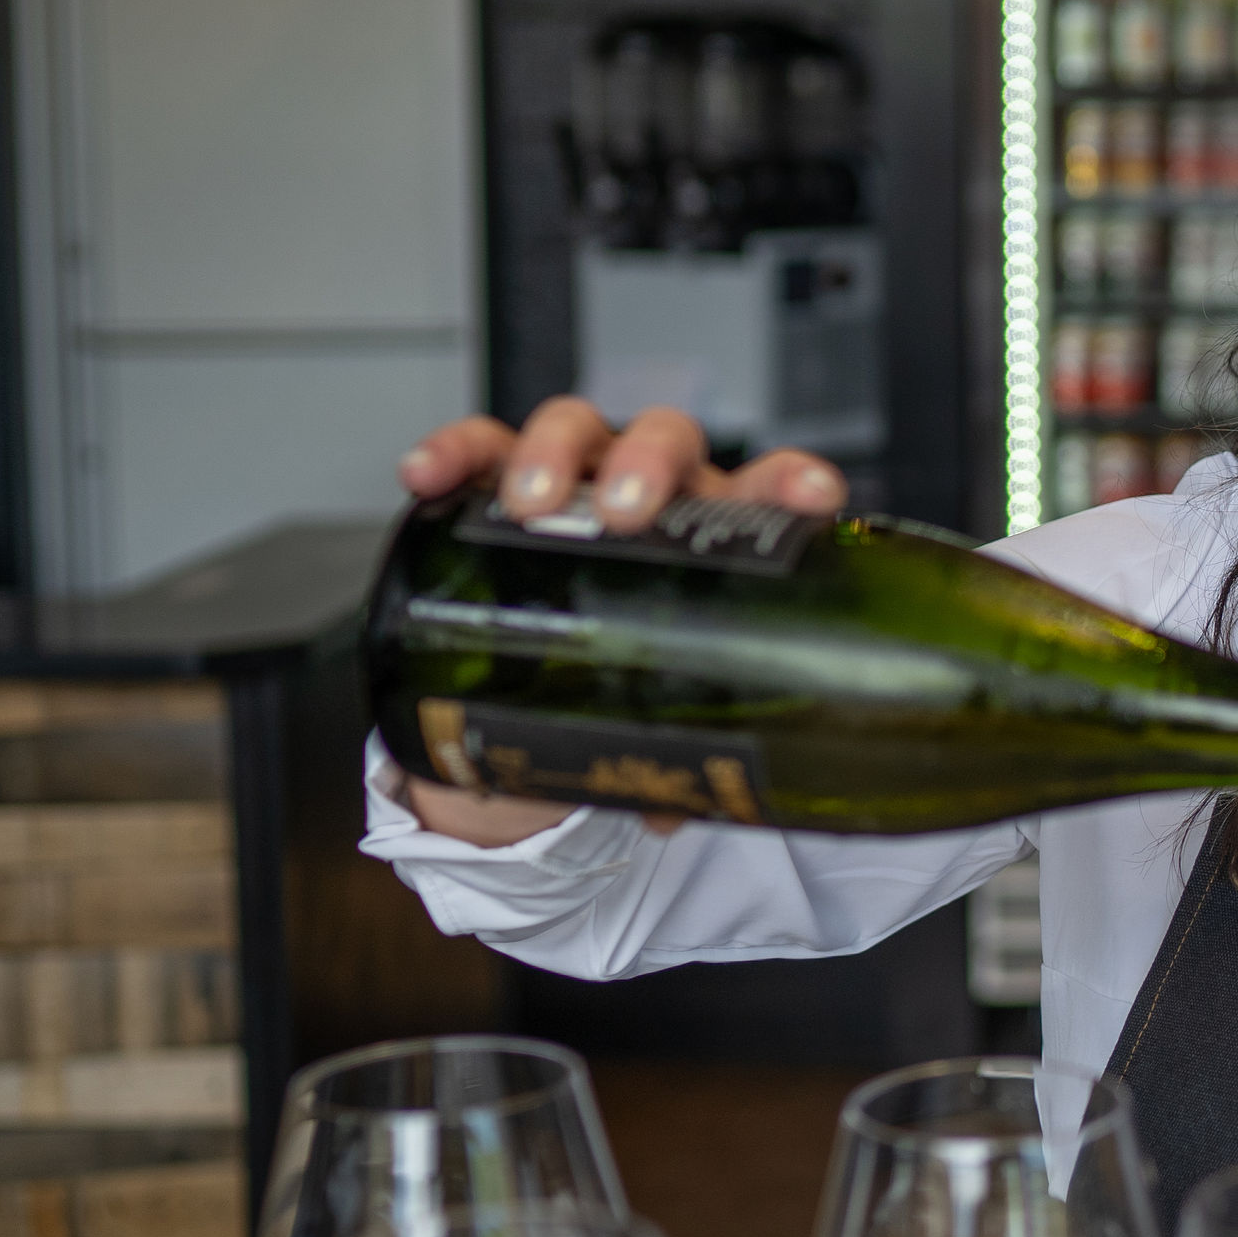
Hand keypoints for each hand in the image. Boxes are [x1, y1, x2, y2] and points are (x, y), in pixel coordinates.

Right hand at [388, 400, 846, 845]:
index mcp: (720, 536)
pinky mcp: (498, 485)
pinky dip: (454, 455)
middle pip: (667, 442)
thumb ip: (672, 747)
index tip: (811, 499)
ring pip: (575, 429)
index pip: (770, 487)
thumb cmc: (626, 668)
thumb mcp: (658, 705)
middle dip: (646, 466)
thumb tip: (672, 806)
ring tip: (527, 505)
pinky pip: (476, 452)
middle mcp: (656, 493)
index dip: (793, 485)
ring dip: (552, 454)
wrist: (538, 674)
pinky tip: (426, 476)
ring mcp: (579, 479)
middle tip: (623, 516)